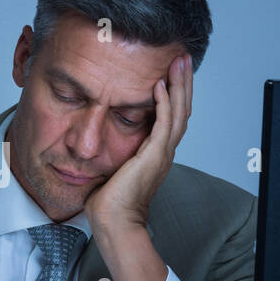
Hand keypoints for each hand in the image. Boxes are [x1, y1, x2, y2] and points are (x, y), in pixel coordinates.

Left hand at [84, 53, 192, 233]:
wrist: (114, 223)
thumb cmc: (108, 203)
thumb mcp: (112, 168)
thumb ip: (112, 150)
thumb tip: (97, 139)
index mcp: (156, 153)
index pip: (171, 115)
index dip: (174, 92)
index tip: (170, 71)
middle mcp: (164, 151)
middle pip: (181, 109)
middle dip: (182, 81)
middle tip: (182, 57)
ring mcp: (161, 153)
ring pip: (179, 112)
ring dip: (179, 85)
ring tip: (179, 62)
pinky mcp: (154, 156)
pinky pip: (164, 124)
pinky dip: (164, 103)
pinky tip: (160, 85)